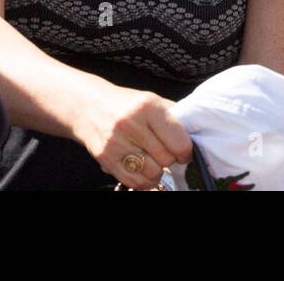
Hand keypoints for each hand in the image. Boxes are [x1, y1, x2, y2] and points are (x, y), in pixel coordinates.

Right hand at [71, 84, 193, 189]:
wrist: (88, 106)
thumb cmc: (127, 104)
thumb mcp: (152, 100)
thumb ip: (174, 116)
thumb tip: (195, 136)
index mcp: (149, 107)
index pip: (179, 142)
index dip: (186, 151)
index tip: (184, 151)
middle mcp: (132, 124)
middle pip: (166, 159)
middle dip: (171, 160)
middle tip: (166, 153)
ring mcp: (117, 143)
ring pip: (152, 173)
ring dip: (157, 171)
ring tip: (154, 160)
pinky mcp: (106, 158)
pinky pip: (134, 182)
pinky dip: (144, 180)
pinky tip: (143, 169)